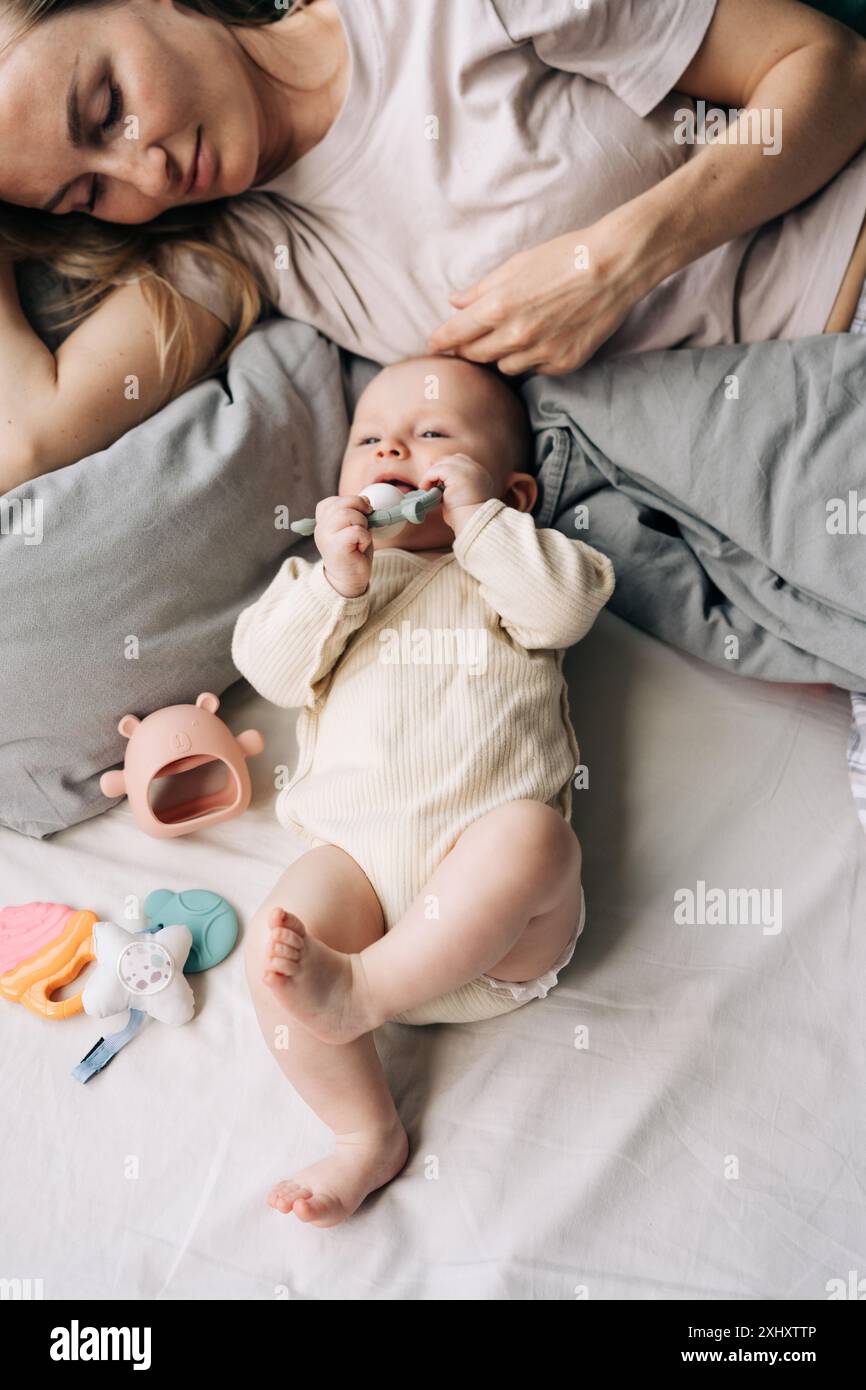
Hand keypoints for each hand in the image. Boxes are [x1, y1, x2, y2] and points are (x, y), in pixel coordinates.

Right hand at [313, 494, 373, 597]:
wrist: (349, 580)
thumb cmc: (353, 553)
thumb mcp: (353, 527)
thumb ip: (355, 512)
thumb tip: (366, 500)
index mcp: (322, 522)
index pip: (332, 502)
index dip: (351, 502)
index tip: (362, 512)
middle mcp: (321, 528)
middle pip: (342, 504)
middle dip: (360, 509)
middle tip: (366, 523)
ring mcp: (326, 537)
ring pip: (348, 515)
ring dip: (363, 524)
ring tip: (361, 537)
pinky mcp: (336, 547)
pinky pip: (356, 531)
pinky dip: (365, 537)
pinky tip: (361, 547)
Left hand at [419, 454, 496, 534]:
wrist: (472, 522)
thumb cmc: (465, 517)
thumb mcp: (463, 497)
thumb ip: (455, 487)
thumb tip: (438, 485)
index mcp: (481, 475)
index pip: (461, 462)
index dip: (447, 469)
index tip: (437, 482)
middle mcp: (477, 469)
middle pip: (452, 459)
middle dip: (438, 469)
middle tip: (430, 484)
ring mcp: (468, 470)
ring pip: (443, 463)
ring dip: (432, 474)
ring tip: (427, 487)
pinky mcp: (457, 474)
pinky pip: (437, 469)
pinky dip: (428, 477)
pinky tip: (426, 488)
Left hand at [427, 215, 643, 375]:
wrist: (615, 266)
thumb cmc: (565, 256)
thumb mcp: (517, 264)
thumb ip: (482, 288)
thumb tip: (455, 303)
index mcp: (498, 307)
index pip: (455, 335)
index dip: (441, 342)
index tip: (435, 345)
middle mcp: (516, 336)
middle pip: (476, 356)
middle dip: (469, 349)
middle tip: (470, 340)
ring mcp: (541, 353)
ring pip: (505, 367)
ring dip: (502, 355)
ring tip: (515, 334)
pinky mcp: (564, 364)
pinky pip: (535, 369)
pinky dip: (532, 358)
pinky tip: (543, 338)